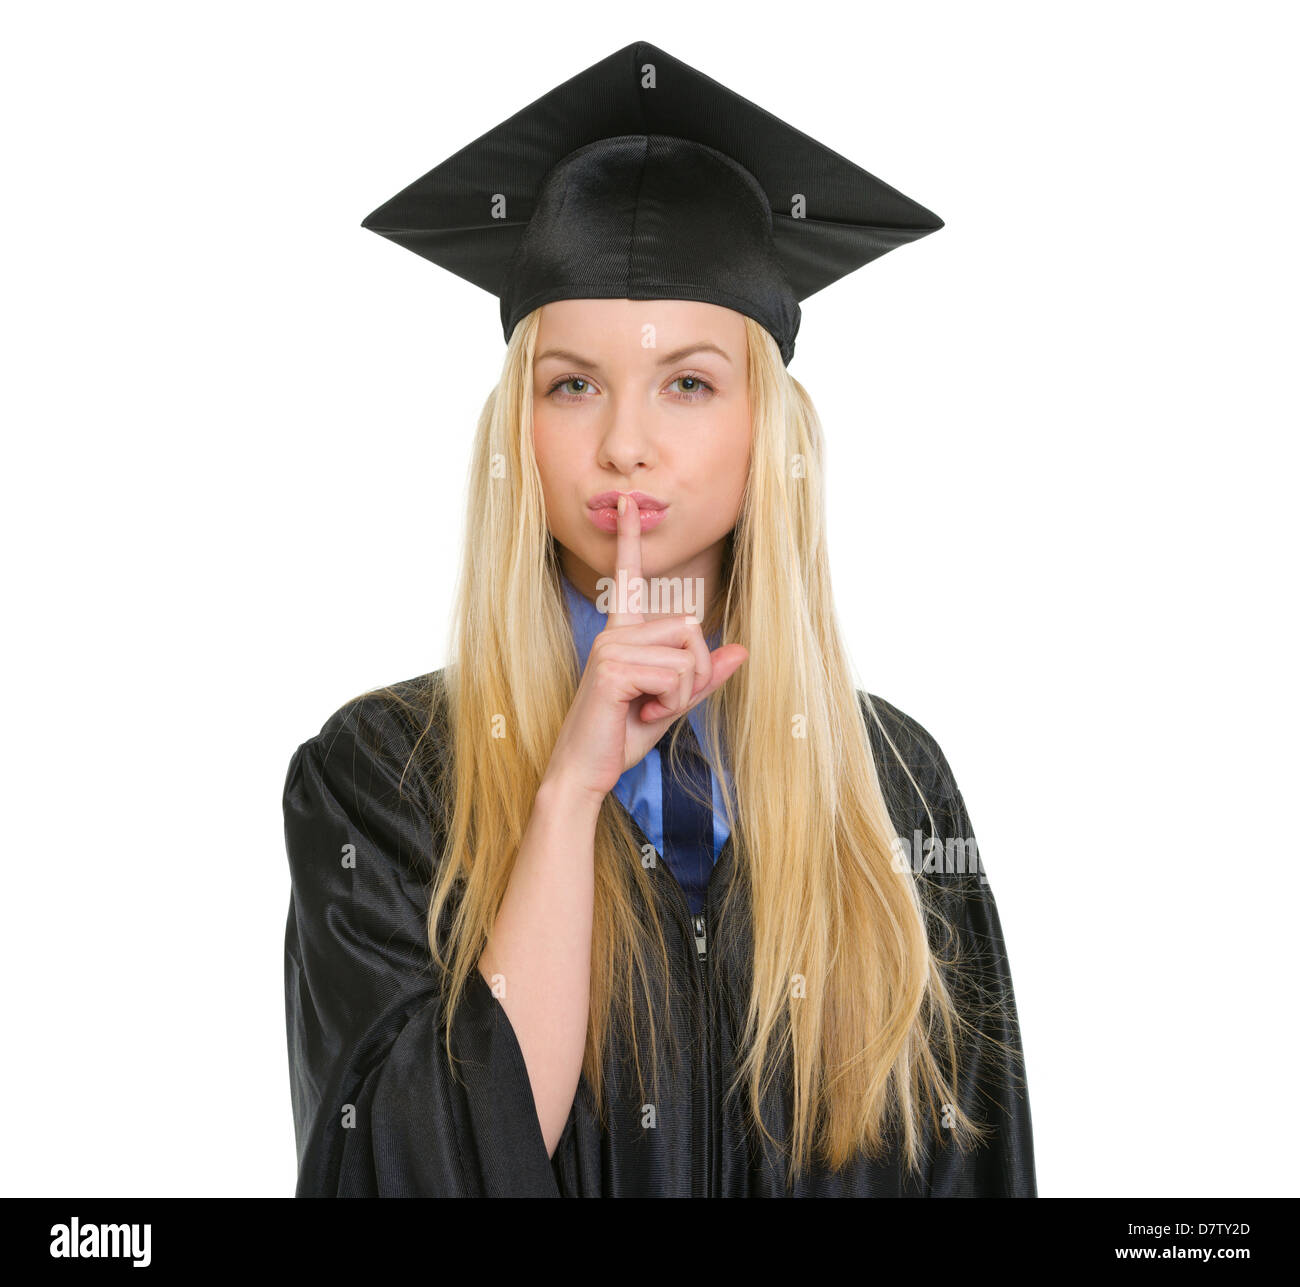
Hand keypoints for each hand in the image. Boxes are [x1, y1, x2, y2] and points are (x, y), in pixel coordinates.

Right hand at [543, 494, 748, 802]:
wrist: (584, 772)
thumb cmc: (620, 737)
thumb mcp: (671, 704)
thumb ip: (703, 676)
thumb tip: (742, 650)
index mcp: (623, 636)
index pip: (628, 580)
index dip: (629, 540)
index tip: (627, 504)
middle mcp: (614, 634)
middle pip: (690, 628)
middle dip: (693, 672)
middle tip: (659, 703)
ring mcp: (611, 647)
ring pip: (686, 654)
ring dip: (682, 693)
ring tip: (646, 710)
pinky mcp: (613, 667)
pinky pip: (675, 676)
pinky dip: (671, 704)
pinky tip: (640, 715)